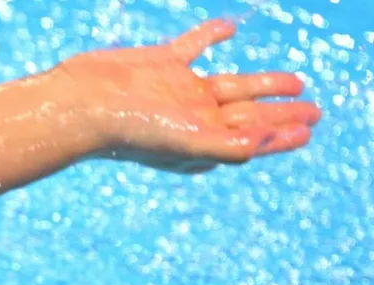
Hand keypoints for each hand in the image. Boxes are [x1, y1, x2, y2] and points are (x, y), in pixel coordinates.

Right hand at [55, 17, 320, 172]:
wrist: (80, 104)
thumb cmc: (128, 130)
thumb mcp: (182, 141)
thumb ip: (225, 146)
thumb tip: (260, 146)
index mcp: (200, 140)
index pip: (252, 137)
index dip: (282, 134)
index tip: (308, 131)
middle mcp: (192, 117)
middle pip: (249, 114)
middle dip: (281, 113)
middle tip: (315, 112)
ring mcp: (177, 90)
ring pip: (232, 84)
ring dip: (263, 82)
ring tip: (296, 81)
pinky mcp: (159, 64)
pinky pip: (193, 45)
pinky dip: (213, 35)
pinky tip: (230, 27)